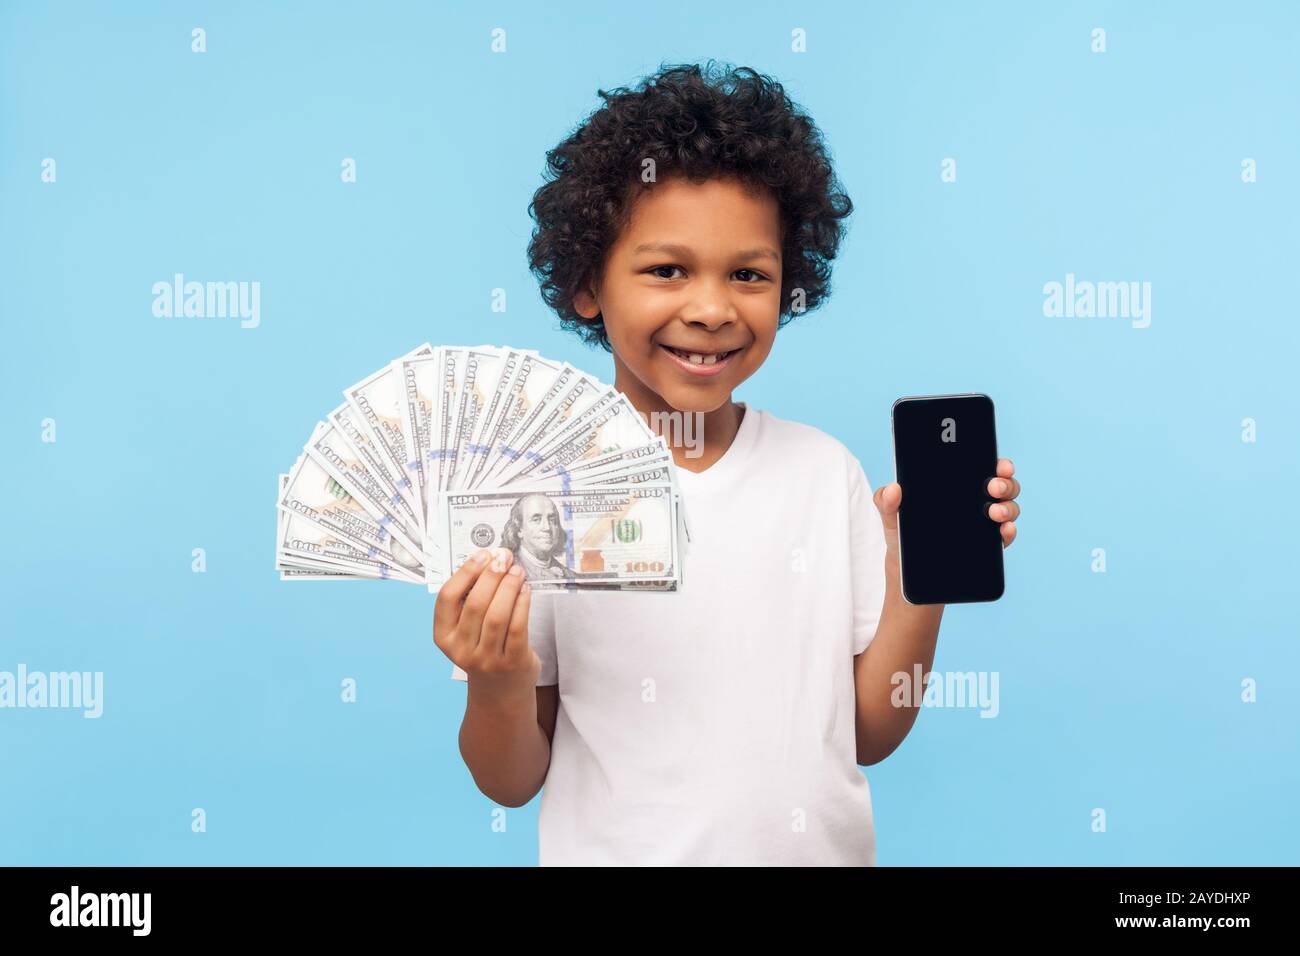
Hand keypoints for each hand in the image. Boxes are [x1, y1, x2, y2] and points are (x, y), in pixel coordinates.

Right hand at [433, 546, 538, 694]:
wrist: (500, 690)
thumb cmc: (484, 649)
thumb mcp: (467, 630)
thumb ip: (470, 600)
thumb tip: (489, 560)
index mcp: (444, 637)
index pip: (447, 598)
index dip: (465, 573)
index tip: (482, 555)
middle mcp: (461, 650)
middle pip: (475, 604)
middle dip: (491, 576)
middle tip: (503, 558)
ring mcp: (486, 659)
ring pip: (497, 616)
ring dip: (509, 587)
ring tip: (517, 571)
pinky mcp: (511, 662)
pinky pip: (517, 627)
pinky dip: (522, 604)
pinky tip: (525, 590)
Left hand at [872, 457, 1020, 551]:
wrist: (906, 565)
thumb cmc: (902, 529)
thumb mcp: (891, 512)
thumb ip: (885, 499)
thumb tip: (893, 489)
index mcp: (958, 483)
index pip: (983, 465)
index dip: (997, 462)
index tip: (1000, 463)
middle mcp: (977, 499)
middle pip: (1003, 484)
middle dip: (1005, 483)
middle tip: (993, 487)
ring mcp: (986, 521)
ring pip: (1009, 508)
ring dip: (1007, 507)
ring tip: (994, 512)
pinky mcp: (988, 544)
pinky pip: (1005, 536)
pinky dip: (1008, 532)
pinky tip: (1003, 531)